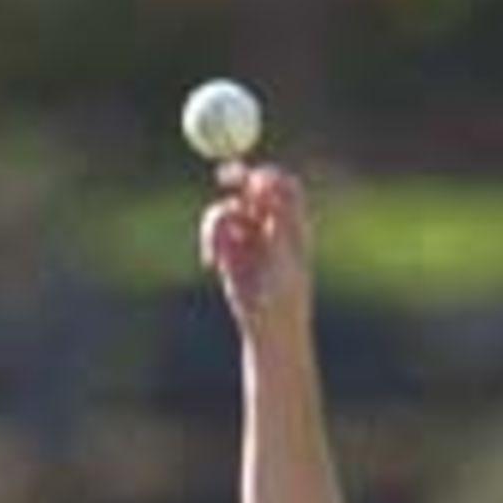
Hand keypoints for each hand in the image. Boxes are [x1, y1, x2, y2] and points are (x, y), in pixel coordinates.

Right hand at [200, 164, 312, 338]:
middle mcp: (271, 222)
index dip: (267, 177)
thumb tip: (264, 182)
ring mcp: (249, 234)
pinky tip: (211, 263)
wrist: (270, 326)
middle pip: (253, 186)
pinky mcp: (229, 247)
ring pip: (229, 206)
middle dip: (237, 178)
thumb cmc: (286, 294)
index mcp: (293, 221)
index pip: (283, 185)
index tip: (254, 180)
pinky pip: (214, 228)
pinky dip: (209, 240)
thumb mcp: (285, 251)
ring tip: (217, 250)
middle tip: (223, 177)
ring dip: (218, 221)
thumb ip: (277, 215)